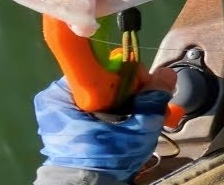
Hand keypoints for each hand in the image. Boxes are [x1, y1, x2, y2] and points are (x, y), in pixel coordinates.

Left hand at [35, 68, 176, 181]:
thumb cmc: (106, 158)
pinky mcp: (65, 124)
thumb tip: (167, 73)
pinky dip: (112, 114)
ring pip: (103, 95)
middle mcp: (56, 97)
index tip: (145, 92)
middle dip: (130, 93)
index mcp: (63, 92)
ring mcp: (59, 111)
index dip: (131, 76)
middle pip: (105, 80)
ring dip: (123, 104)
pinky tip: (124, 127)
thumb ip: (152, 98)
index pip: (105, 66)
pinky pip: (95, 107)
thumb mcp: (137, 127)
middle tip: (144, 111)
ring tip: (136, 122)